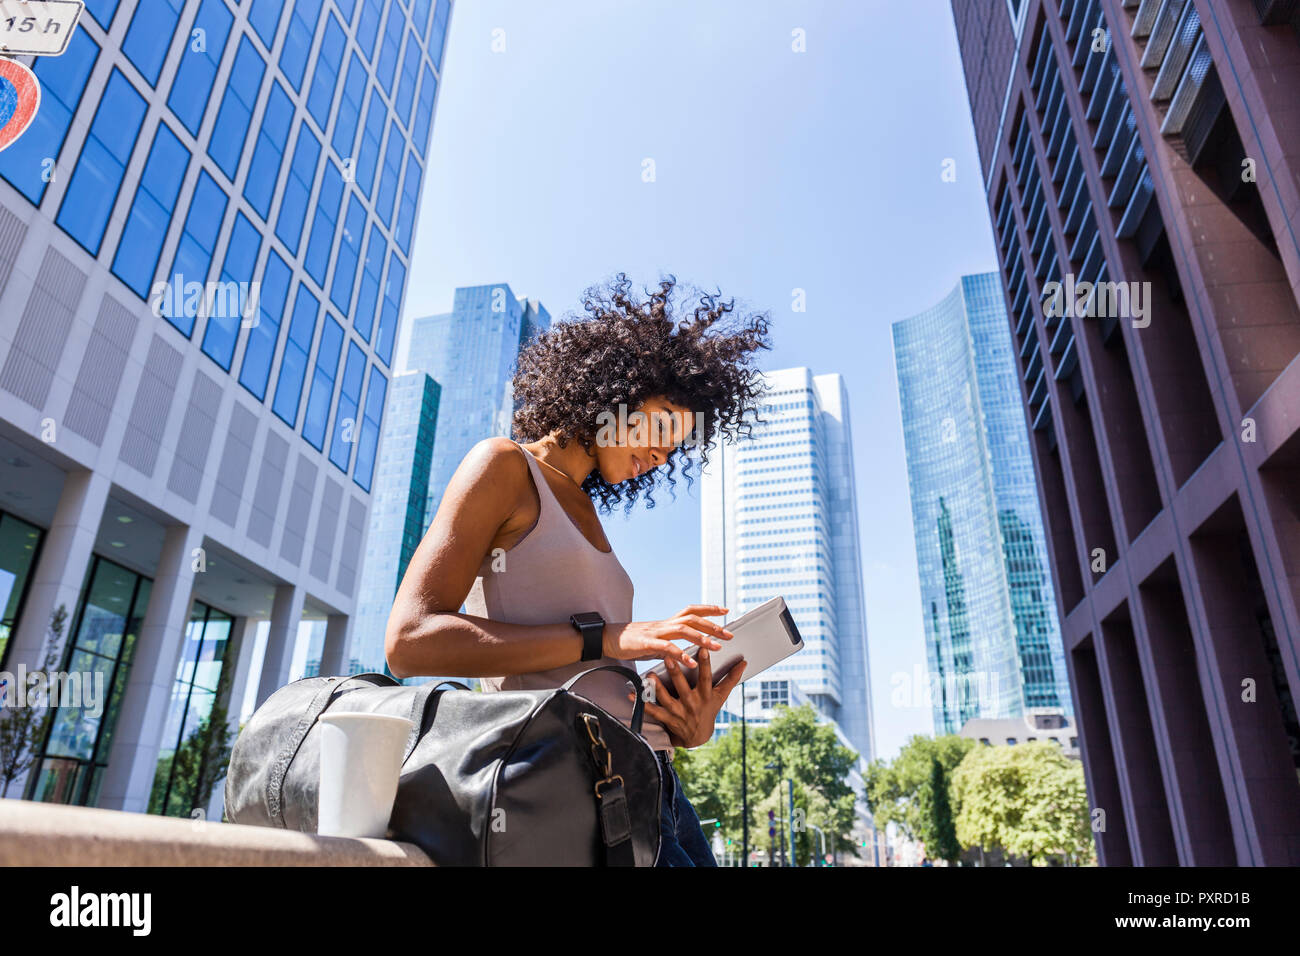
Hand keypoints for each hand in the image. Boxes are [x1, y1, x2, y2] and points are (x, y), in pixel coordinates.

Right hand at [602, 604, 733, 668]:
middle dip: (713, 626)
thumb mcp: (655, 642)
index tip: (725, 610)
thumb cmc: (631, 642)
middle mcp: (664, 624)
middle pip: (693, 619)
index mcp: (667, 623)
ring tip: (716, 647)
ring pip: (683, 630)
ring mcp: (656, 633)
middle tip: (729, 634)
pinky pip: (666, 648)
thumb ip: (670, 645)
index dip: (709, 609)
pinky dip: (681, 655)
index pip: (691, 611)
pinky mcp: (646, 643)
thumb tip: (684, 652)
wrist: (606, 639)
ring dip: (701, 638)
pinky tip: (691, 663)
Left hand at [629, 647, 746, 749]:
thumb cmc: (709, 710)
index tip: (702, 649)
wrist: (698, 737)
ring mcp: (679, 712)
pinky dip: (642, 703)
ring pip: (666, 698)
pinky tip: (632, 694)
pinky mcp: (668, 719)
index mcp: (705, 695)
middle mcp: (692, 703)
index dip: (705, 664)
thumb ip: (731, 678)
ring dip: (656, 687)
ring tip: (649, 675)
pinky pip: (653, 711)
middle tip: (669, 657)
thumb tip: (744, 662)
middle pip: (683, 686)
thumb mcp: (721, 695)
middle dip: (676, 672)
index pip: (706, 677)